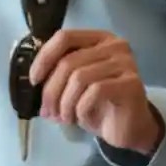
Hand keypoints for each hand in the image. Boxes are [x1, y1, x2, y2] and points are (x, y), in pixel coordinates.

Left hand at [28, 29, 164, 154]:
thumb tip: (33, 80)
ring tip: (64, 118)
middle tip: (48, 112)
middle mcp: (114, 45)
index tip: (34, 80)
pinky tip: (82, 117)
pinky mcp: (132, 83)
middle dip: (51, 91)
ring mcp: (126, 63)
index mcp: (97, 39)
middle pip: (69, 61)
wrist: (127, 128)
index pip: (64, 37)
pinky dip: (82, 108)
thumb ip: (57, 76)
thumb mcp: (72, 87)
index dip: (44, 58)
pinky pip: (96, 91)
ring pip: (79, 78)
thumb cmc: (98, 106)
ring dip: (65, 103)